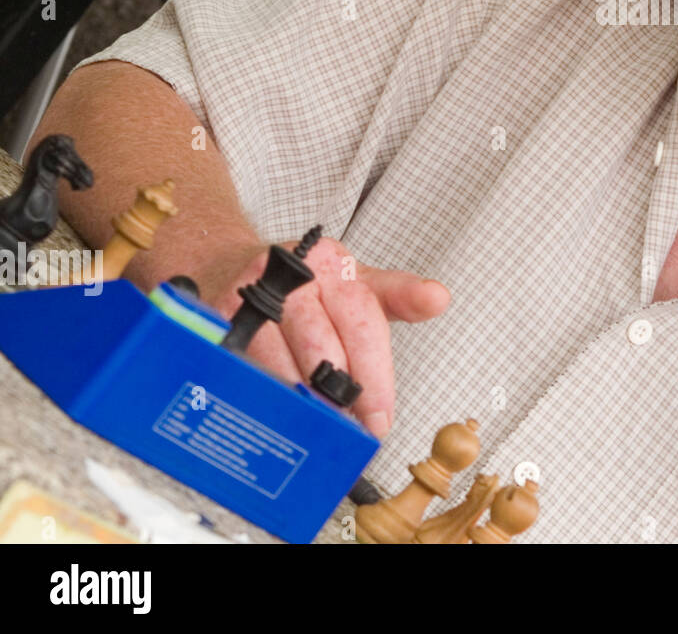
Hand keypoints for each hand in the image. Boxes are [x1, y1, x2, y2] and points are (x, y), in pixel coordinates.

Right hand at [213, 236, 448, 437]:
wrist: (235, 265)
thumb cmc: (307, 289)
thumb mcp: (359, 285)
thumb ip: (400, 297)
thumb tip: (439, 297)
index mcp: (337, 265)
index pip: (364, 320)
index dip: (375, 373)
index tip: (382, 417)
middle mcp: (295, 275)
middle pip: (323, 344)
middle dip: (340, 394)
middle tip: (352, 430)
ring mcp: (254, 294)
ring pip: (279, 358)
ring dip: (299, 399)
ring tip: (318, 426)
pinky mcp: (219, 317)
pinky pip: (242, 364)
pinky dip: (260, 392)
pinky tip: (275, 409)